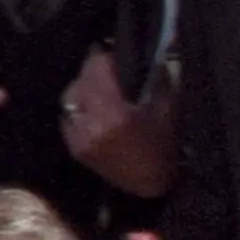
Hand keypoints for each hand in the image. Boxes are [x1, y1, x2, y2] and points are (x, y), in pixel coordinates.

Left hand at [63, 48, 179, 198]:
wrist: (153, 186)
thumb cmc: (168, 148)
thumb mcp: (170, 111)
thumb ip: (159, 80)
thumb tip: (153, 55)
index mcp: (114, 113)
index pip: (96, 70)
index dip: (104, 57)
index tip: (112, 53)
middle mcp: (91, 124)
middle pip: (80, 82)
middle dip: (93, 72)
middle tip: (107, 67)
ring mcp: (80, 137)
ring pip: (70, 99)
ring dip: (84, 89)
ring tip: (100, 88)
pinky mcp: (75, 147)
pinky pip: (69, 117)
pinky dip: (79, 109)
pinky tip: (94, 110)